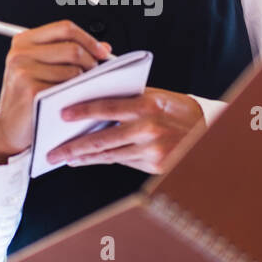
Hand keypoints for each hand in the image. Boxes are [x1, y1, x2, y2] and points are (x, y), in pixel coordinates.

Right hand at [0, 20, 112, 163]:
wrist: (10, 127)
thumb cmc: (29, 96)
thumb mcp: (44, 68)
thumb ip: (70, 53)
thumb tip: (104, 48)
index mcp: (23, 41)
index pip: (65, 28)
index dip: (88, 39)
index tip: (102, 52)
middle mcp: (20, 53)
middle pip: (72, 48)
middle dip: (91, 63)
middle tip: (93, 75)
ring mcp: (23, 72)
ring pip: (74, 70)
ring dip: (82, 83)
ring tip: (76, 91)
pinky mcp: (31, 92)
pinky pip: (68, 90)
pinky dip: (75, 96)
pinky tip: (69, 101)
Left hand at [45, 87, 204, 174]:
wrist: (208, 130)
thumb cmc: (178, 110)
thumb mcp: (156, 95)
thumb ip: (127, 96)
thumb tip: (95, 95)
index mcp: (147, 105)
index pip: (107, 107)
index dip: (83, 111)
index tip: (63, 114)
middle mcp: (149, 128)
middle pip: (102, 139)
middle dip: (74, 147)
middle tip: (53, 151)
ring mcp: (152, 150)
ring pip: (109, 154)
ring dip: (84, 157)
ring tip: (65, 157)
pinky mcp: (155, 166)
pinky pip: (123, 162)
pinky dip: (103, 160)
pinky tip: (88, 160)